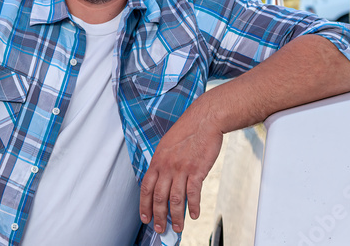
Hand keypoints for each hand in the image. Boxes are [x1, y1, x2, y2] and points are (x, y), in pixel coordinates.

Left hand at [138, 102, 223, 234]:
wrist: (204, 120)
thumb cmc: (187, 131)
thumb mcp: (166, 145)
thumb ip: (162, 162)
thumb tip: (160, 179)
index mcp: (157, 161)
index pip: (146, 188)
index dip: (144, 205)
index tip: (145, 218)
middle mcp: (166, 166)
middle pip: (159, 197)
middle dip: (158, 216)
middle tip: (160, 229)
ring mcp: (181, 169)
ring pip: (175, 199)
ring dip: (176, 216)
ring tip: (178, 227)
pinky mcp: (196, 170)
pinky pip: (193, 193)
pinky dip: (193, 206)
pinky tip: (193, 215)